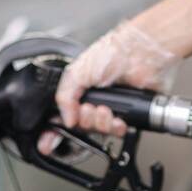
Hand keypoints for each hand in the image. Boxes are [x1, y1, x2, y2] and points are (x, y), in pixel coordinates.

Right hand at [37, 20, 179, 153]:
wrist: (138, 55)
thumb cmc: (111, 53)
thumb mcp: (76, 72)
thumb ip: (64, 97)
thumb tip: (66, 120)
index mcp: (80, 91)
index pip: (64, 116)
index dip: (58, 129)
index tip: (53, 137)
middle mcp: (94, 100)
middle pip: (82, 127)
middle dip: (85, 121)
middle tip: (89, 108)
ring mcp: (112, 108)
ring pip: (99, 132)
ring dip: (100, 123)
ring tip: (105, 109)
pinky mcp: (129, 114)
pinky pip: (118, 132)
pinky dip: (116, 128)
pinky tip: (117, 118)